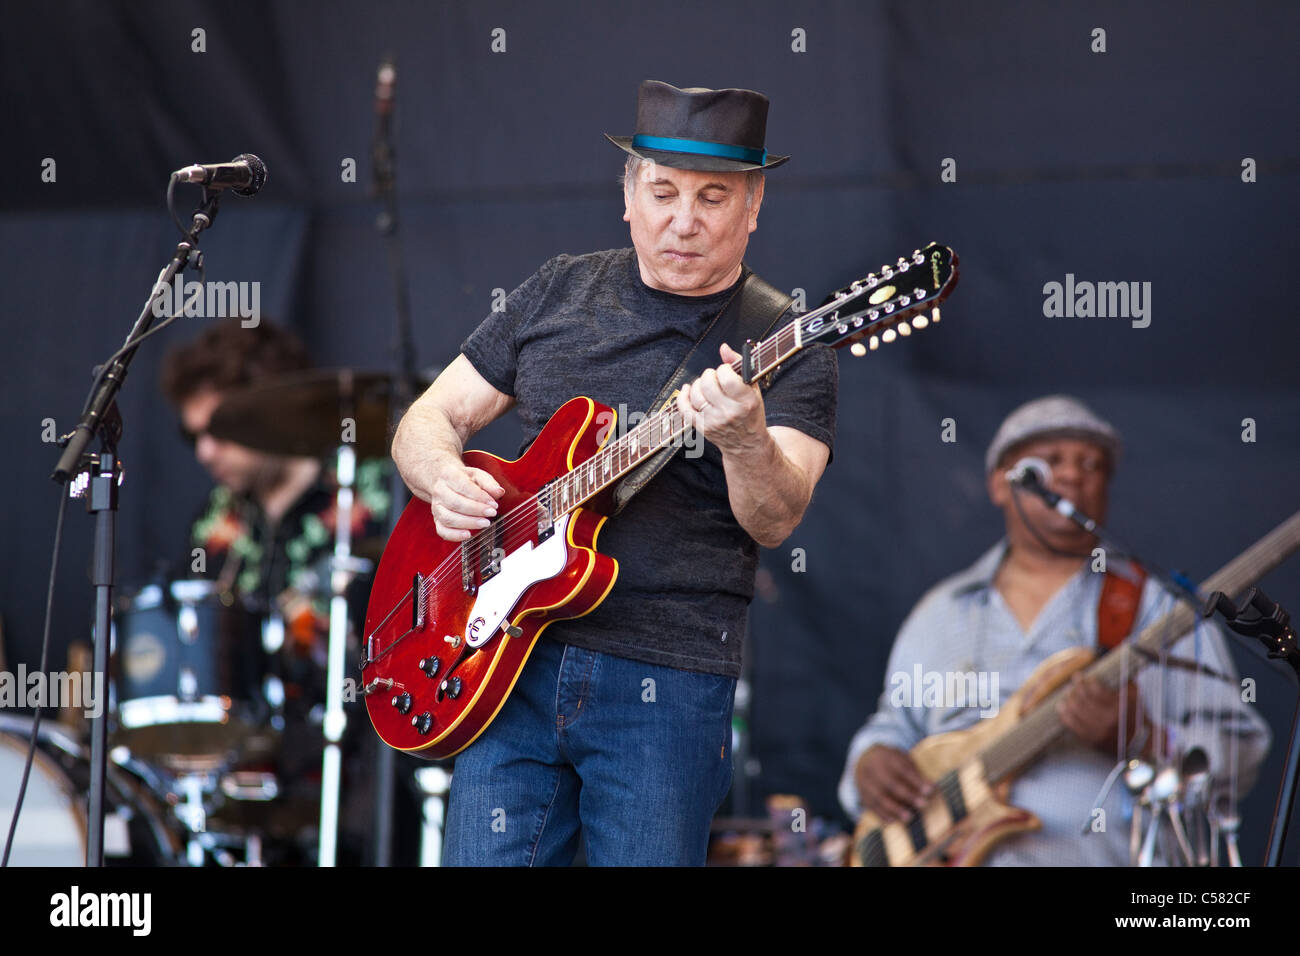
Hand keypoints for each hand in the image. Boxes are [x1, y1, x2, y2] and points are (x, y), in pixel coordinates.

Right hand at [425, 454, 504, 541]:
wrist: (446, 482)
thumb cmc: (463, 479)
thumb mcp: (477, 475)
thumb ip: (489, 483)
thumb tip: (499, 492)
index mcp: (449, 476)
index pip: (464, 487)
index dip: (480, 497)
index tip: (493, 504)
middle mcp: (439, 491)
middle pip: (455, 503)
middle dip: (476, 510)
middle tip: (491, 513)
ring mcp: (436, 507)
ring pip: (448, 518)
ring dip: (468, 523)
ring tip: (484, 523)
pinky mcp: (437, 520)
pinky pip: (442, 530)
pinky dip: (454, 535)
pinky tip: (468, 535)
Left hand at [676, 342, 766, 456]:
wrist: (747, 443)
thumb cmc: (751, 412)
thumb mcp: (753, 389)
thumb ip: (740, 365)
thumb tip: (723, 348)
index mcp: (746, 401)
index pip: (727, 378)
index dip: (724, 369)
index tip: (726, 371)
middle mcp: (730, 413)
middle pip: (708, 385)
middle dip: (709, 375)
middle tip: (715, 377)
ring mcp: (714, 421)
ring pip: (696, 395)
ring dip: (698, 384)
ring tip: (706, 384)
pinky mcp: (702, 427)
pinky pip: (685, 409)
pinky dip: (683, 397)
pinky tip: (687, 390)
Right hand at [855, 744, 934, 822]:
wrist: (863, 758)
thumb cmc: (891, 761)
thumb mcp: (902, 758)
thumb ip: (914, 771)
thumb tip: (931, 787)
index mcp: (886, 757)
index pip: (902, 769)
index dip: (916, 780)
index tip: (930, 790)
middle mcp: (873, 768)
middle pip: (890, 783)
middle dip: (907, 795)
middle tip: (923, 804)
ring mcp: (865, 781)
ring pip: (879, 796)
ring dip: (895, 808)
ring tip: (909, 817)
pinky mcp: (862, 794)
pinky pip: (870, 806)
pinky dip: (881, 814)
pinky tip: (892, 821)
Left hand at [1057, 674, 1140, 752]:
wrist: (1141, 743)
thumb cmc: (1137, 716)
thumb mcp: (1136, 697)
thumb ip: (1125, 682)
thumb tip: (1111, 668)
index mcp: (1118, 706)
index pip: (1095, 690)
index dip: (1085, 681)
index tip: (1079, 676)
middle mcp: (1107, 719)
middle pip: (1083, 700)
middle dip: (1075, 689)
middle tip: (1072, 683)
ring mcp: (1099, 730)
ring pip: (1076, 712)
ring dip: (1068, 701)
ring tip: (1066, 695)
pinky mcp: (1093, 740)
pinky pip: (1074, 727)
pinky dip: (1066, 716)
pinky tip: (1062, 709)